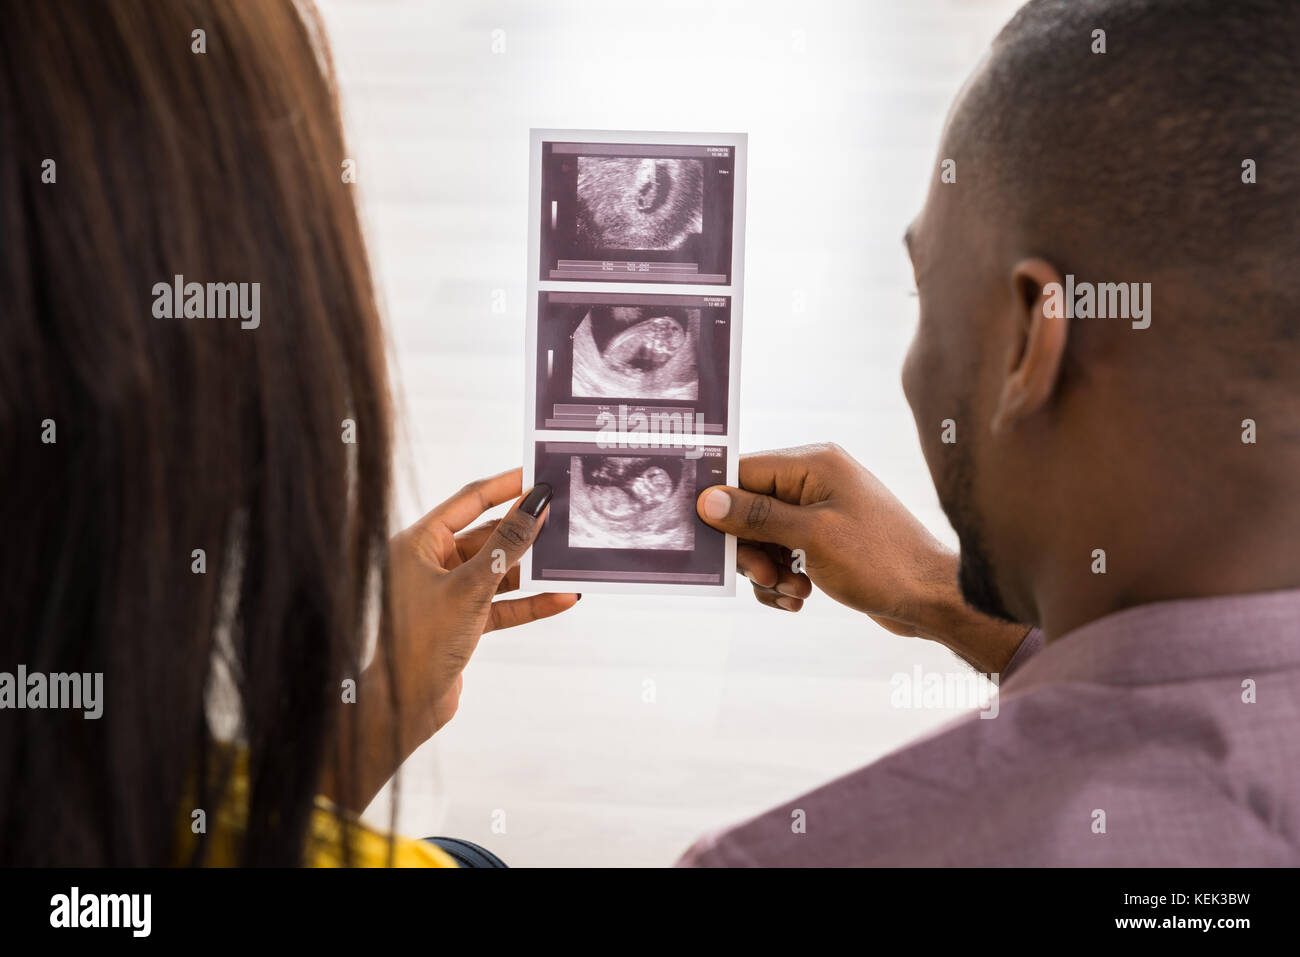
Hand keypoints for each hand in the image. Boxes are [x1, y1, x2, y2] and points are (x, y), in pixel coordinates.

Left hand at [327, 468, 577, 811]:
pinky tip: (560, 598)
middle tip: (562, 516)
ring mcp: (446, 593)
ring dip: (531, 570)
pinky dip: (529, 602)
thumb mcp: (471, 587)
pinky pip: (501, 604)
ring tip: (568, 559)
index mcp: (419, 543)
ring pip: (497, 571)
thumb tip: (536, 506)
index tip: (538, 475)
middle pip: (487, 536)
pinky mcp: (461, 622)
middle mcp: (430, 563)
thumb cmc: (420, 643)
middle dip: (525, 531)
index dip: (506, 486)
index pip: (469, 501)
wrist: (403, 707)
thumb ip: (507, 546)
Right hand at [696, 443, 1027, 672]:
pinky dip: (783, 579)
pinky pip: (783, 555)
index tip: (714, 541)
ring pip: (763, 538)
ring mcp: (820, 511)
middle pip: (749, 509)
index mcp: (814, 464)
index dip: (723, 507)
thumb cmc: (881, 562)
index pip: (744, 472)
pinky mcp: (824, 540)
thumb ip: (757, 516)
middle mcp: (815, 481)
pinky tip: (800, 597)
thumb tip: (708, 500)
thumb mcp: (813, 537)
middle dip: (751, 548)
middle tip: (764, 575)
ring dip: (768, 570)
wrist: (931, 599)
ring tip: (793, 590)